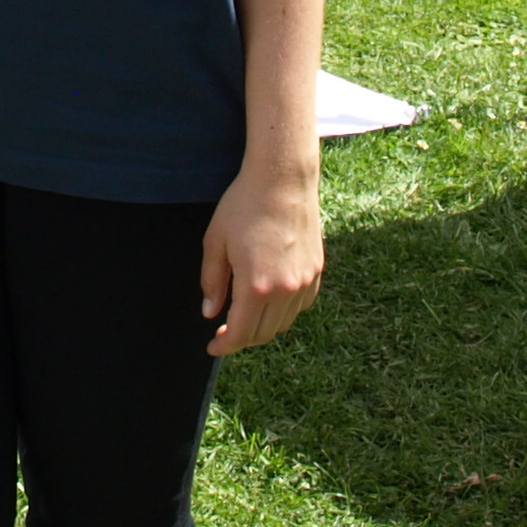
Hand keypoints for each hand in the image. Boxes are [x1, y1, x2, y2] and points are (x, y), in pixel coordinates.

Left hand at [201, 153, 323, 354]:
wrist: (282, 179)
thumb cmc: (243, 206)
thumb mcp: (216, 242)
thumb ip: (212, 282)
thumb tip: (210, 313)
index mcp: (256, 286)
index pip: (240, 334)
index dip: (224, 346)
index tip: (213, 347)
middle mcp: (284, 290)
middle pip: (263, 334)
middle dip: (242, 338)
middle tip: (225, 330)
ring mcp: (304, 282)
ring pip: (283, 323)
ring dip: (263, 326)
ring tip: (246, 311)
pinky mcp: (316, 272)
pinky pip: (300, 306)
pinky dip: (284, 310)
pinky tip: (270, 295)